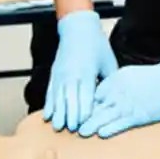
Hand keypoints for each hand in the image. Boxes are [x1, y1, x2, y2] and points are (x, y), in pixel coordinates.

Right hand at [43, 10, 117, 131]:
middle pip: (69, 99)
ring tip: (57, 127)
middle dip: (70, 116)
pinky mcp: (54, 73)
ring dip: (57, 113)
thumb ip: (109, 81)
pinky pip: (50, 91)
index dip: (84, 112)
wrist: (78, 28)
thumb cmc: (97, 45)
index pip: (85, 96)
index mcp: (87, 72)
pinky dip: (48, 104)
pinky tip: (47, 115)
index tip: (85, 125)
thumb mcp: (108, 62)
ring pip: (57, 97)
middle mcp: (71, 74)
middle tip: (72, 130)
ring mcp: (61, 74)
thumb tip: (111, 100)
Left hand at [77, 51, 159, 138]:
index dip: (84, 105)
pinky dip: (111, 128)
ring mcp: (129, 104)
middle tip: (71, 126)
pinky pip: (122, 122)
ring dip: (92, 125)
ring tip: (81, 132)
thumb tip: (102, 93)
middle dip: (84, 117)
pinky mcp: (139, 114)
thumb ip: (114, 83)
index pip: (94, 94)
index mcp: (115, 81)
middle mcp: (119, 92)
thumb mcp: (128, 75)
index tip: (75, 113)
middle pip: (96, 106)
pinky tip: (102, 133)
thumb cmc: (153, 77)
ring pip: (106, 115)